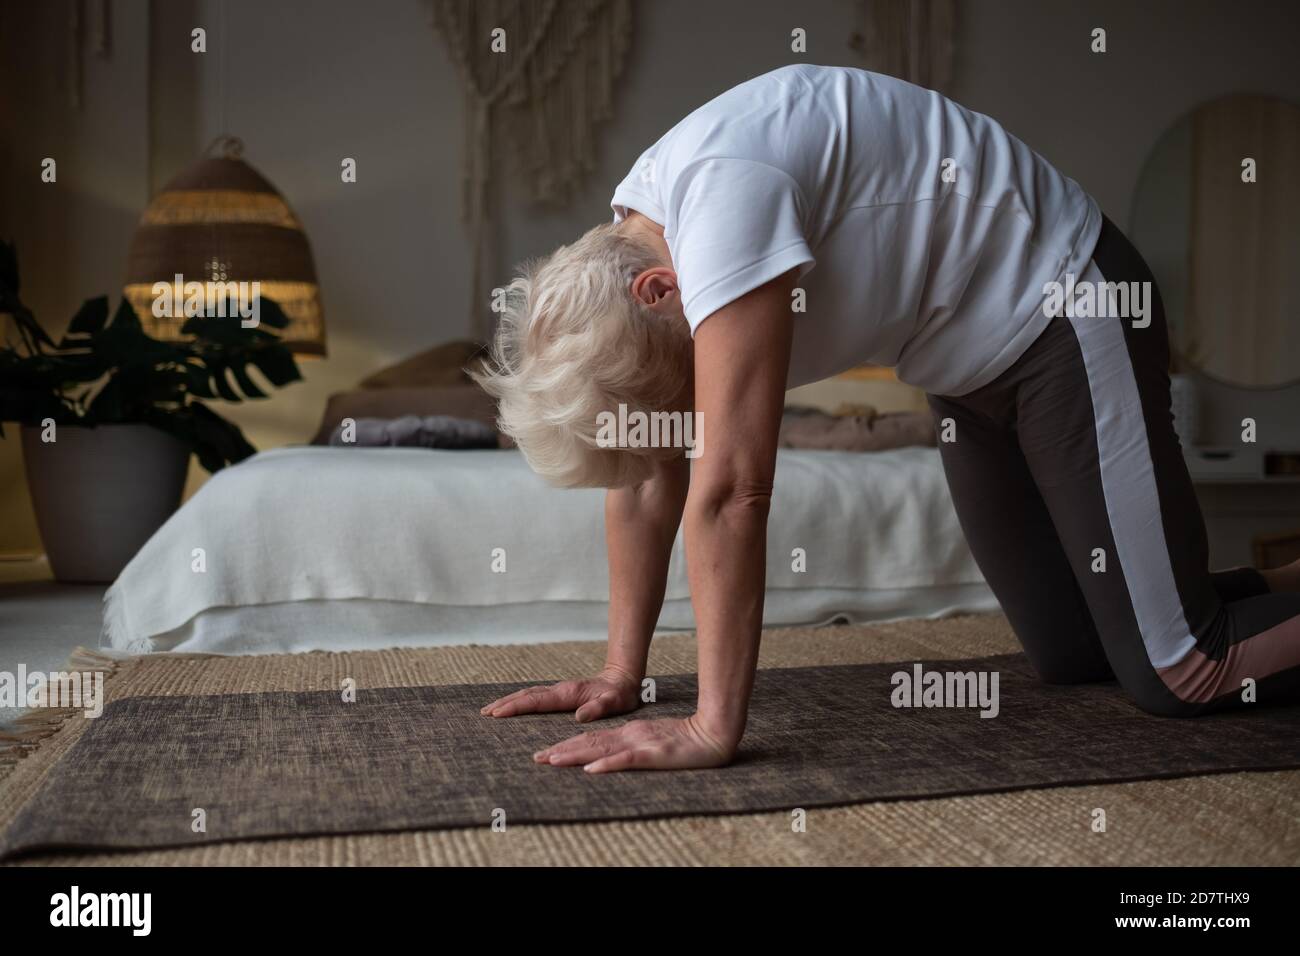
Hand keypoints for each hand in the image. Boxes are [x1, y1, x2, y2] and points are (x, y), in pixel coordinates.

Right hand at [480, 666, 640, 722]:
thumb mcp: (614, 703)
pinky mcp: (559, 694)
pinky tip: (511, 706)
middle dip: (504, 704)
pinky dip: (518, 701)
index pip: (536, 701)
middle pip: (526, 696)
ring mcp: (558, 691)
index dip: (515, 707)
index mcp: (567, 694)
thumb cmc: (619, 695)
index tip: (497, 713)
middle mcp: (559, 690)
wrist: (623, 679)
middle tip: (484, 713)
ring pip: (528, 695)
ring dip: (508, 701)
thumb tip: (579, 716)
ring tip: (490, 710)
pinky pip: (534, 697)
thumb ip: (598, 708)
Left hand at [533, 714, 736, 772]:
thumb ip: (632, 748)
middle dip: (562, 750)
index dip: (568, 746)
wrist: (715, 732)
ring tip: (553, 760)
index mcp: (630, 733)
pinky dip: (607, 763)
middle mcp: (630, 735)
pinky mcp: (654, 754)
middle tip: (537, 758)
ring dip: (575, 755)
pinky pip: (626, 760)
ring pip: (601, 749)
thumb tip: (607, 757)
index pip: (593, 740)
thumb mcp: (653, 743)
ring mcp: (641, 743)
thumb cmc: (687, 741)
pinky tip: (591, 769)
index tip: (547, 753)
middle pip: (590, 743)